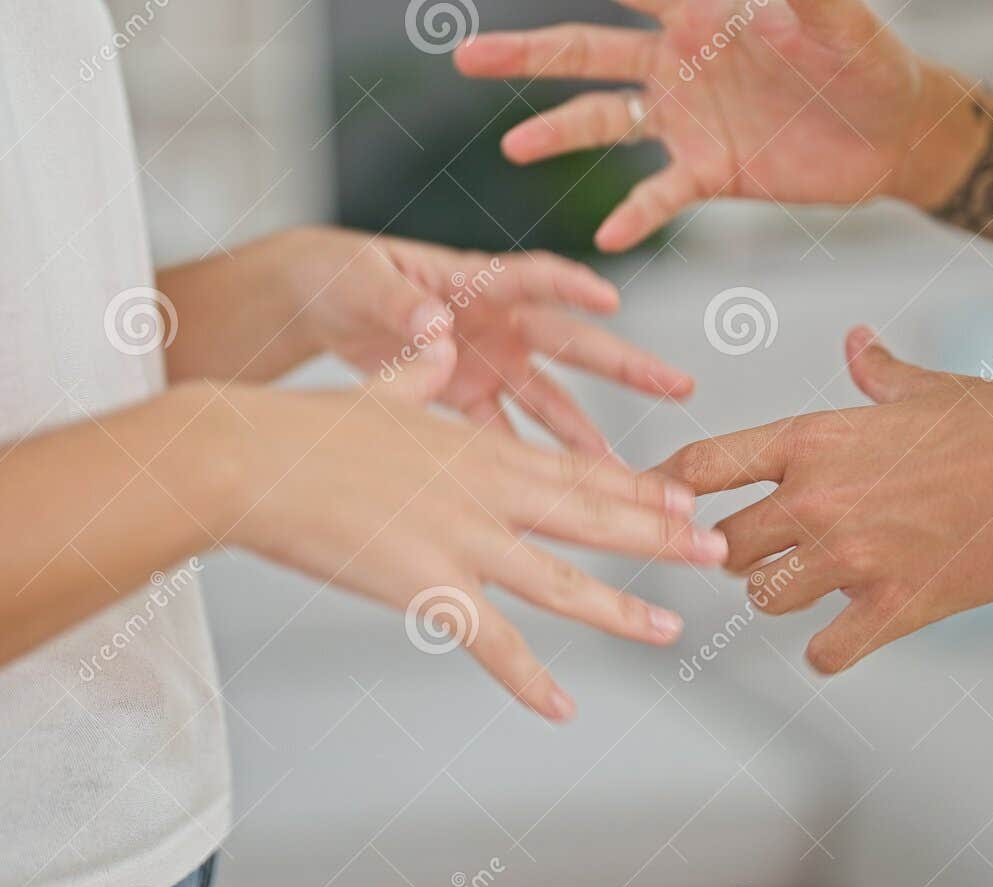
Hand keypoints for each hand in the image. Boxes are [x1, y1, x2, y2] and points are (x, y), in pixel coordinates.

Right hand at [215, 343, 728, 721]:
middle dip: (659, 538)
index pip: (575, 469)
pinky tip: (562, 708)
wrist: (249, 456)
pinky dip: (529, 681)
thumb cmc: (303, 427)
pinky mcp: (426, 586)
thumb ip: (419, 372)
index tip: (681, 497)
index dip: (634, 489)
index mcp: (477, 446)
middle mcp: (485, 490)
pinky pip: (491, 645)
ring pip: (562, 581)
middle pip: (591, 518)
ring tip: (672, 626)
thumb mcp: (377, 389)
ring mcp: (462, 539)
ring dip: (622, 608)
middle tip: (715, 551)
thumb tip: (434, 343)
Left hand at [290, 227, 694, 453]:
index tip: (606, 300)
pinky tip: (560, 505)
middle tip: (676, 385)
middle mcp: (495, 323)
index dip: (569, 287)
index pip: (531, 277)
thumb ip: (398, 302)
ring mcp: (487, 362)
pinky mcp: (467, 396)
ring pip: (550, 404)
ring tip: (628, 478)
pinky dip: (529, 471)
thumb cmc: (340, 275)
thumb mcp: (361, 280)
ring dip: (586, 439)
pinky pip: (508, 437)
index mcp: (472, 280)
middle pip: (569, 345)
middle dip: (624, 366)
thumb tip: (432, 322)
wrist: (317, 301)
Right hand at [456, 0, 961, 250]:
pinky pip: (660, 194)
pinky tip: (610, 238)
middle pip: (588, 54)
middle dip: (527, 54)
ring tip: (515, 149)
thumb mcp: (844, 21)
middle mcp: (679, 62)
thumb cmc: (869, 61)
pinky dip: (636, 214)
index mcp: (703, 11)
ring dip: (560, 133)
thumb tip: (768, 3)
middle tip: (466, 53)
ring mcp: (686, 119)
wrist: (892, 133)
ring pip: (605, 123)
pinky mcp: (707, 171)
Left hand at [657, 328, 992, 671]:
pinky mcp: (896, 607)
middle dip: (737, 552)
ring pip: (764, 600)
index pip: (698, 467)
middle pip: (721, 547)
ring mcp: (853, 557)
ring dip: (783, 596)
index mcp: (811, 439)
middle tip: (767, 552)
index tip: (657, 505)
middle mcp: (817, 498)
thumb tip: (859, 342)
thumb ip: (875, 372)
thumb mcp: (923, 389)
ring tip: (813, 587)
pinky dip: (829, 651)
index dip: (663, 490)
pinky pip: (826, 652)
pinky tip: (846, 637)